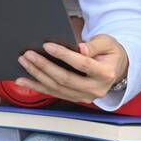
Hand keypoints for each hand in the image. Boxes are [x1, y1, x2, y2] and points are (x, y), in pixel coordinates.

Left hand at [13, 34, 128, 104]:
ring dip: (37, 76)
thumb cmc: (110, 52)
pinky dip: (37, 86)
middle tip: (28, 54)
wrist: (116, 68)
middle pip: (65, 79)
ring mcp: (85, 96)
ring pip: (57, 88)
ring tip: (24, 63)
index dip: (64, 55)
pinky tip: (24, 80)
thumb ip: (94, 45)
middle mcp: (95, 89)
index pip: (82, 64)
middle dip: (44, 66)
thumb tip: (79, 48)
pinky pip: (54, 93)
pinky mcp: (75, 98)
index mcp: (105, 73)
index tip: (47, 45)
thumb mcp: (107, 42)